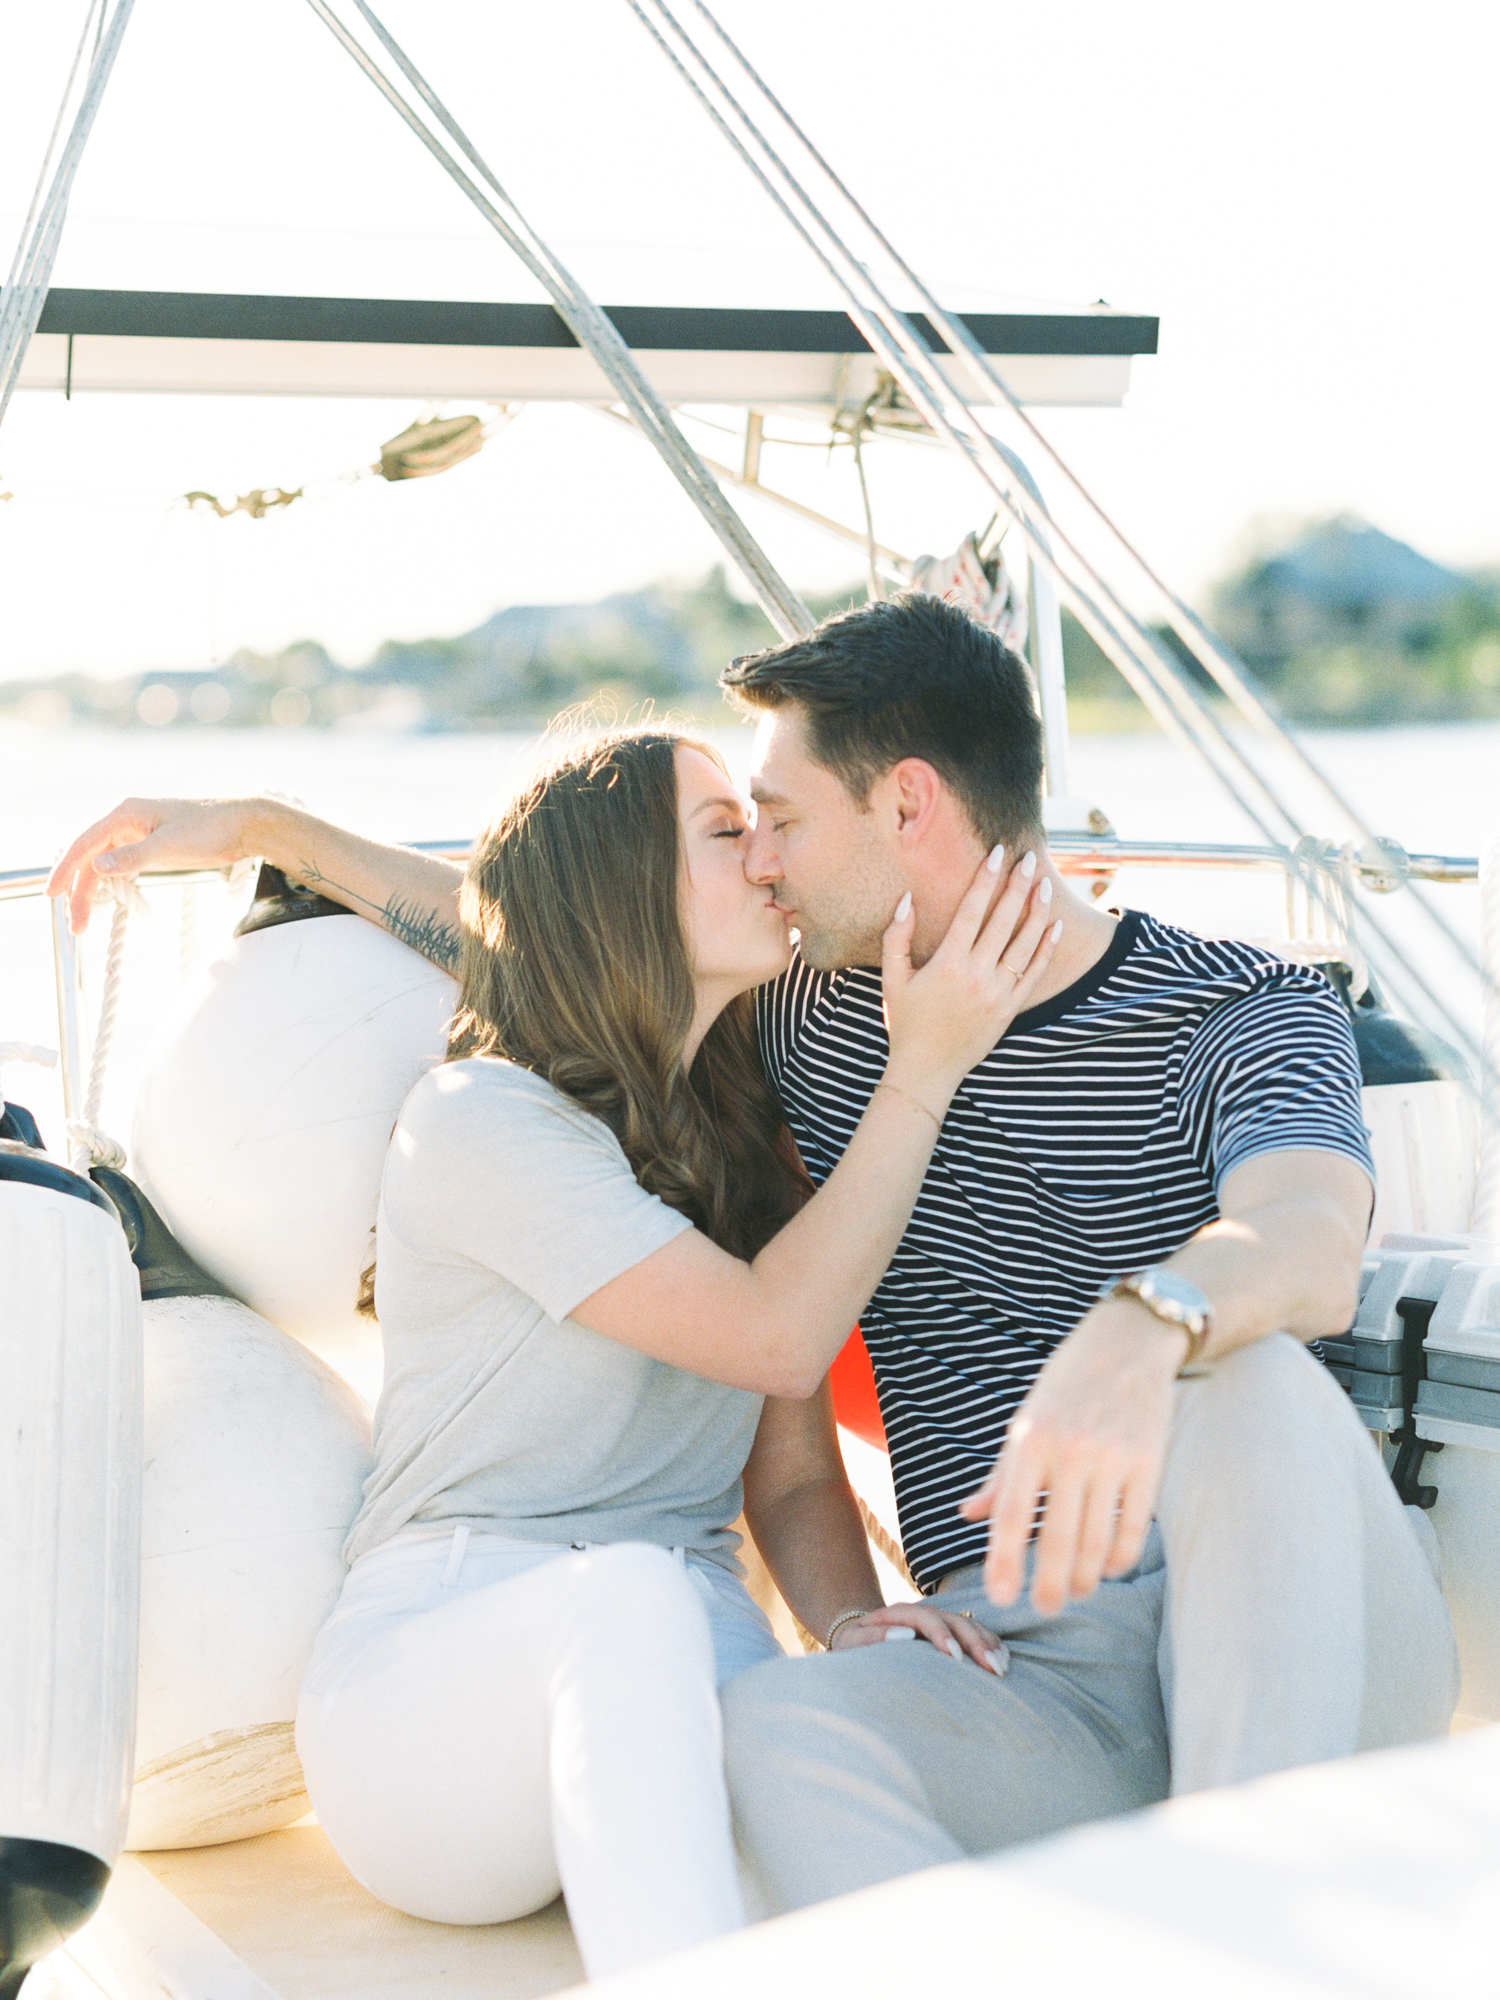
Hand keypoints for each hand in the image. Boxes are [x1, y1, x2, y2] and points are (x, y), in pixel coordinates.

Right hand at [46, 796, 270, 933]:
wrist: (244, 825)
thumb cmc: (211, 828)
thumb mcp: (172, 845)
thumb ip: (134, 857)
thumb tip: (98, 866)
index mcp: (125, 814)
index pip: (84, 844)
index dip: (65, 870)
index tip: (51, 894)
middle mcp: (127, 822)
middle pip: (91, 859)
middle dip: (80, 892)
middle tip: (76, 926)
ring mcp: (138, 835)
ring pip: (105, 866)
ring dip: (93, 893)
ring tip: (85, 923)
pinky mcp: (151, 848)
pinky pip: (121, 868)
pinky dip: (111, 887)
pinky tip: (106, 903)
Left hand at [828, 1601, 1008, 1673]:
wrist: (859, 1638)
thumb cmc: (854, 1645)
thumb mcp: (852, 1642)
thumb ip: (872, 1638)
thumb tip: (904, 1636)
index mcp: (900, 1613)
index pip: (926, 1619)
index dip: (942, 1635)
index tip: (955, 1657)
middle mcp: (923, 1614)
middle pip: (954, 1621)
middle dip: (975, 1643)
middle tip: (992, 1668)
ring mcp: (939, 1621)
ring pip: (969, 1626)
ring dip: (987, 1644)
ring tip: (1001, 1667)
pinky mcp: (949, 1633)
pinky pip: (975, 1634)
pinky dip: (990, 1644)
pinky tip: (1004, 1658)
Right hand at [880, 848, 1058, 1107]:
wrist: (927, 1069)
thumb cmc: (905, 1021)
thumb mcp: (892, 979)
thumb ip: (896, 937)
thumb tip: (906, 899)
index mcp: (947, 964)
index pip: (971, 911)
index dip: (986, 879)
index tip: (998, 853)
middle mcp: (976, 976)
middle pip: (1004, 921)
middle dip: (1018, 886)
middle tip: (1029, 858)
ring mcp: (997, 993)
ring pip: (1025, 944)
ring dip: (1037, 911)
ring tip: (1045, 884)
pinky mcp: (1010, 1009)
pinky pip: (1035, 973)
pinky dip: (1046, 948)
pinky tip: (1054, 925)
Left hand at [958, 1301, 1186, 1616]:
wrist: (1128, 1341)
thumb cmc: (1067, 1383)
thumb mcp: (1025, 1419)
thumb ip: (1001, 1475)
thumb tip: (967, 1515)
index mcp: (1031, 1440)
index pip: (1014, 1515)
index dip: (1005, 1562)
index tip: (1001, 1597)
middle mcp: (1070, 1450)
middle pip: (1059, 1538)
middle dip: (1050, 1584)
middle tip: (1043, 1609)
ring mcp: (1113, 1457)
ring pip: (1098, 1540)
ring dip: (1086, 1577)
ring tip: (1075, 1593)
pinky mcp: (1149, 1461)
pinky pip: (1134, 1526)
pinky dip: (1121, 1557)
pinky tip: (1110, 1569)